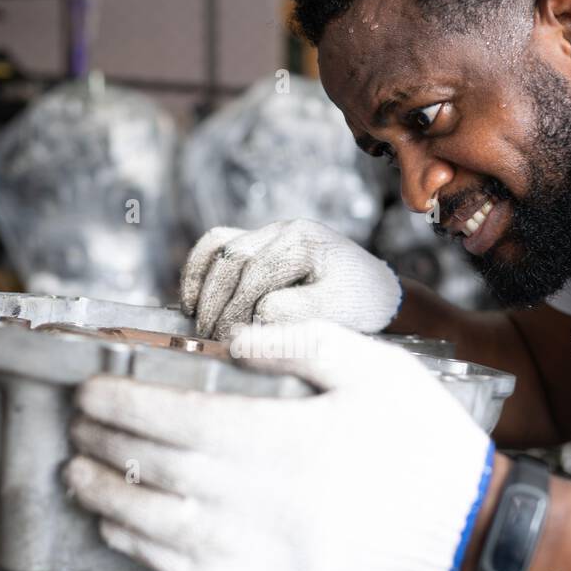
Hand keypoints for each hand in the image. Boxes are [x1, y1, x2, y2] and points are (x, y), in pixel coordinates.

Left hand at [65, 321, 495, 570]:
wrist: (467, 523)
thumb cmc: (423, 437)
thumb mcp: (377, 367)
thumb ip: (305, 342)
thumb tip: (234, 338)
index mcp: (292, 439)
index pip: (183, 419)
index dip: (127, 405)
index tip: (90, 389)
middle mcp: (272, 499)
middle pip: (163, 470)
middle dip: (108, 444)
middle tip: (74, 424)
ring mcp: (272, 549)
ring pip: (167, 529)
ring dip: (111, 501)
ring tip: (76, 474)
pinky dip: (148, 555)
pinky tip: (121, 533)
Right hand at [180, 220, 401, 340]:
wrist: (376, 293)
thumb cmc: (360, 304)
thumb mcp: (336, 311)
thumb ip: (296, 312)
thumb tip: (255, 313)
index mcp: (304, 241)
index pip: (255, 273)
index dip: (236, 310)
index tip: (228, 341)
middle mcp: (283, 229)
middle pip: (231, 258)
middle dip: (216, 302)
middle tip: (211, 337)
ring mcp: (269, 233)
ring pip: (219, 248)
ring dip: (202, 286)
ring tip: (200, 323)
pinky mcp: (259, 243)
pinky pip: (217, 245)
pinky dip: (199, 270)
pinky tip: (193, 301)